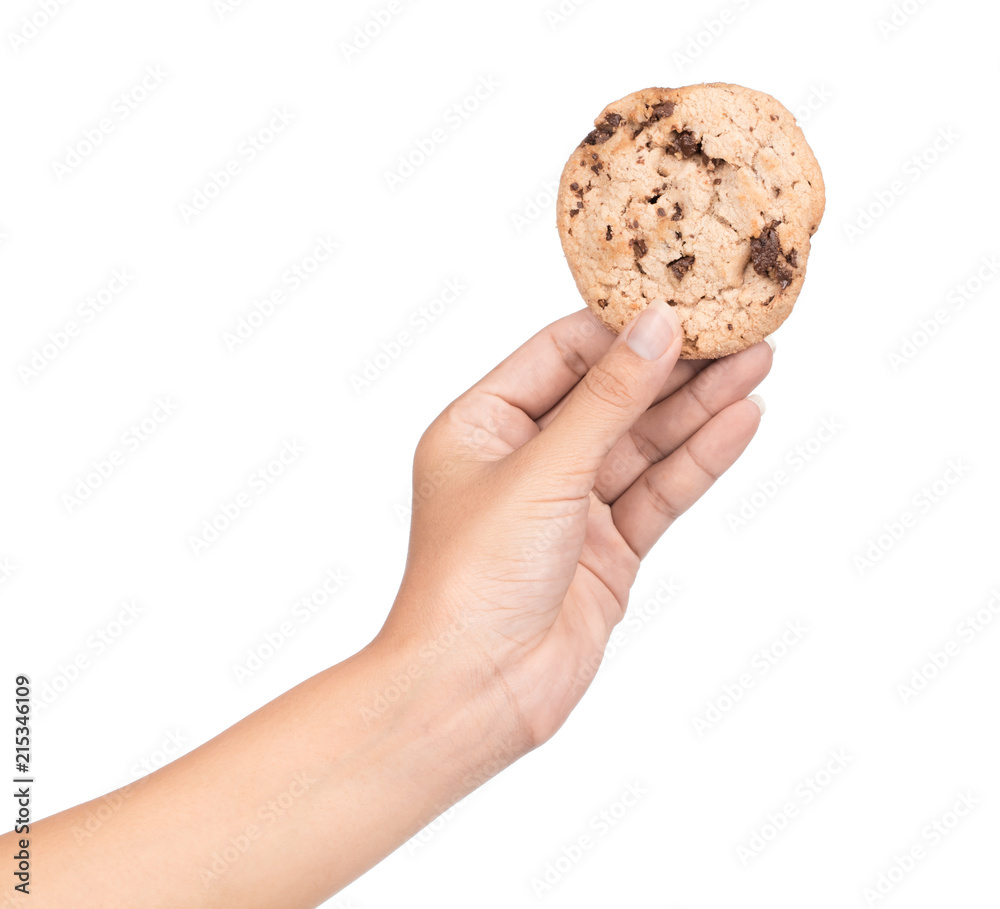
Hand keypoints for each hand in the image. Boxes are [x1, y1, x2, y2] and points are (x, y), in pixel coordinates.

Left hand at [380, 302, 772, 750]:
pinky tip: (740, 424)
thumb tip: (658, 327)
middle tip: (739, 331)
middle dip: (673, 368)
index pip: (559, 355)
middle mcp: (523, 460)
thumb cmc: (473, 579)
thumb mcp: (544, 470)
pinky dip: (698, 462)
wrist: (476, 692)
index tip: (680, 302)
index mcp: (481, 426)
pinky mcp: (605, 550)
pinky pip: (658, 494)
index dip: (621, 329)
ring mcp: (568, 507)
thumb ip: (608, 399)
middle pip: (610, 397)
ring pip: (642, 445)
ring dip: (698, 409)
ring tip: (759, 366)